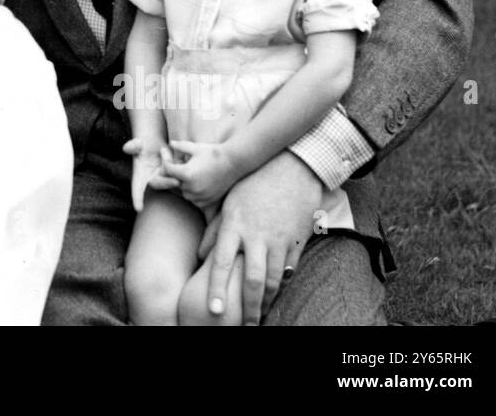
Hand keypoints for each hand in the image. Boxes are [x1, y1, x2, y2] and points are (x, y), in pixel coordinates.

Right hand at [123, 136, 178, 210]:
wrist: (154, 143)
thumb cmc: (142, 144)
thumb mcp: (136, 144)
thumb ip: (132, 146)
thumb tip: (126, 148)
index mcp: (140, 176)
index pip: (137, 189)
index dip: (137, 199)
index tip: (138, 208)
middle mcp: (151, 179)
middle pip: (158, 185)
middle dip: (167, 183)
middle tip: (176, 181)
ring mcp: (163, 178)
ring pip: (170, 178)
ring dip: (171, 167)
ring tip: (165, 153)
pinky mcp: (173, 175)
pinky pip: (179, 174)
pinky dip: (180, 166)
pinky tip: (177, 157)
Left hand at [164, 139, 239, 211]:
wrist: (234, 163)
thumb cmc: (214, 153)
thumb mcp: (195, 147)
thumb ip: (180, 146)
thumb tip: (170, 143)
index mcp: (186, 174)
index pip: (167, 169)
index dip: (166, 161)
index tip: (169, 155)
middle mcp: (192, 187)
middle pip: (174, 181)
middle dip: (175, 172)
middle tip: (180, 163)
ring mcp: (200, 196)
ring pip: (183, 192)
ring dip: (183, 184)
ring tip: (189, 173)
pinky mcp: (207, 200)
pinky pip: (194, 199)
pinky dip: (193, 193)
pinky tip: (198, 182)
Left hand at [196, 152, 321, 323]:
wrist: (290, 168)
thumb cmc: (252, 185)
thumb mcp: (228, 204)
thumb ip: (214, 231)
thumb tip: (200, 256)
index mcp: (235, 225)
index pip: (223, 263)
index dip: (218, 288)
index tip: (214, 311)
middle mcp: (256, 235)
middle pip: (253, 280)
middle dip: (248, 308)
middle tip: (244, 327)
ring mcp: (279, 239)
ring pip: (274, 280)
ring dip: (267, 303)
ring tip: (259, 317)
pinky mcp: (296, 241)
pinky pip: (289, 270)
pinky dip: (282, 286)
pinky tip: (276, 297)